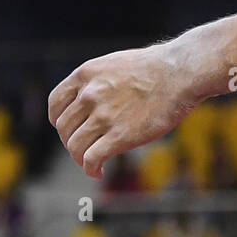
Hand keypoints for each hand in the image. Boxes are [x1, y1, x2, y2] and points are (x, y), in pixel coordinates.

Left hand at [48, 43, 197, 179]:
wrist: (181, 73)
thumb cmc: (157, 68)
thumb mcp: (117, 64)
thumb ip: (99, 81)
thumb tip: (93, 101)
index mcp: (86, 74)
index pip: (55, 103)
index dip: (58, 120)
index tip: (68, 129)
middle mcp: (89, 94)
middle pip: (64, 128)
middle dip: (71, 141)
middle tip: (85, 148)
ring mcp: (104, 115)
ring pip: (75, 146)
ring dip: (80, 158)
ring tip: (92, 163)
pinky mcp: (120, 135)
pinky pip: (91, 158)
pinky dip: (90, 169)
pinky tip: (98, 172)